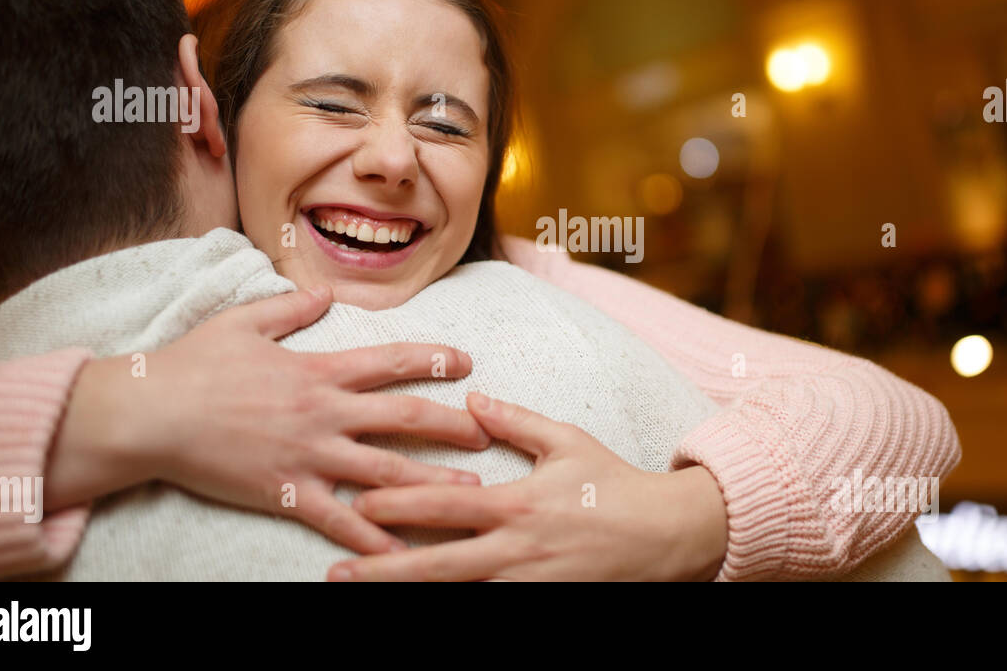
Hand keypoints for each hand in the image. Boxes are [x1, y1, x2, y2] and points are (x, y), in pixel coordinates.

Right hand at [46, 285, 489, 554]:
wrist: (148, 415)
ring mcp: (308, 456)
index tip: (464, 362)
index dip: (432, 359)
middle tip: (486, 434)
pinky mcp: (286, 492)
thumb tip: (325, 295)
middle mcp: (323, 413)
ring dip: (432, 482)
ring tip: (471, 492)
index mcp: (317, 371)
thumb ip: (291, 308)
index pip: (390, 361)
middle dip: (451, 425)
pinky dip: (373, 539)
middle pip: (403, 418)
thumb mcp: (244, 322)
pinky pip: (339, 521)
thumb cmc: (192, 366)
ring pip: (384, 472)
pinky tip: (403, 552)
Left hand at [327, 392, 728, 580]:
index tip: (356, 503)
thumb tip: (472, 397)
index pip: (445, 505)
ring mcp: (529, 585)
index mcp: (517, 504)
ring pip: (461, 596)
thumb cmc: (614, 483)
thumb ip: (516, 421)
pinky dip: (460, 608)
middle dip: (384, 572)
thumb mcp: (567, 440)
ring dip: (412, 597)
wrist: (668, 534)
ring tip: (368, 597)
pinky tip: (423, 609)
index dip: (397, 506)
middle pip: (438, 566)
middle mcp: (517, 550)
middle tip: (338, 575)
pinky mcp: (544, 604)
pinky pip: (493, 609)